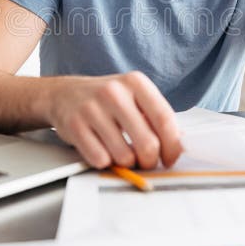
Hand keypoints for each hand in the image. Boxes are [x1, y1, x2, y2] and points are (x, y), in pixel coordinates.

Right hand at [47, 71, 182, 169]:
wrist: (65, 94)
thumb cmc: (106, 100)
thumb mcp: (134, 97)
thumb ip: (156, 118)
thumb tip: (179, 145)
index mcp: (135, 82)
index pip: (164, 119)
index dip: (172, 146)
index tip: (171, 158)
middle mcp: (114, 92)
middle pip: (147, 143)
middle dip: (150, 161)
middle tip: (146, 162)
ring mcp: (92, 108)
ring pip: (124, 156)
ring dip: (126, 163)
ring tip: (122, 153)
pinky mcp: (75, 126)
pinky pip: (100, 159)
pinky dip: (105, 162)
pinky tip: (103, 150)